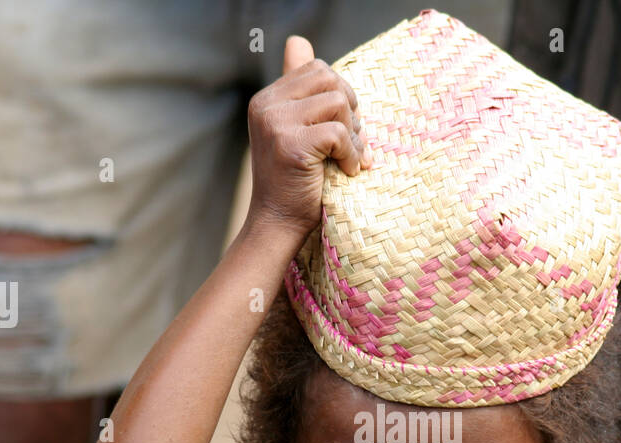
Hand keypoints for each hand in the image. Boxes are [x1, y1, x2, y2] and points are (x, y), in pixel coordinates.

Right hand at [243, 35, 371, 241]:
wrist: (278, 224)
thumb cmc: (295, 182)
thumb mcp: (296, 129)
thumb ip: (302, 92)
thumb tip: (298, 41)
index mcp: (267, 98)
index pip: (317, 70)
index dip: (341, 96)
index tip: (343, 129)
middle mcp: (266, 105)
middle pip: (330, 78)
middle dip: (350, 108)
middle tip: (350, 142)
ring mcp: (276, 123)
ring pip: (338, 102)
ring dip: (353, 133)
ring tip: (348, 158)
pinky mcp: (291, 144)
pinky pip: (339, 132)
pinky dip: (351, 153)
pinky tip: (345, 171)